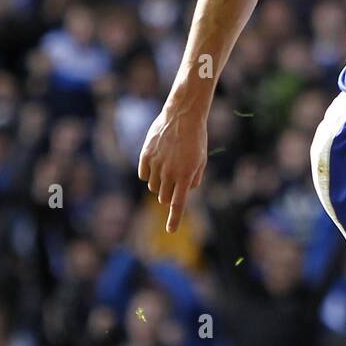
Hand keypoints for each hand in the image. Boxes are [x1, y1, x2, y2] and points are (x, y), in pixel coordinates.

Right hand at [137, 105, 206, 233]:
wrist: (183, 115)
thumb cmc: (196, 138)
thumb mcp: (201, 160)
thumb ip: (194, 178)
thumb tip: (185, 191)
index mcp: (186, 175)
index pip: (178, 203)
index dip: (173, 219)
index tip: (170, 231)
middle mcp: (170, 172)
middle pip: (163, 198)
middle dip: (168, 196)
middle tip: (174, 184)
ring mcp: (156, 164)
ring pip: (153, 187)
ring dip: (159, 184)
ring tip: (167, 168)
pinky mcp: (145, 156)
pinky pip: (144, 175)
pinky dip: (149, 174)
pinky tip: (156, 162)